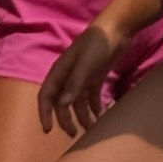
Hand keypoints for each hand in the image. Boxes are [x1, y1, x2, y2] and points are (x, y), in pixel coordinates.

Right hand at [40, 5, 136, 134]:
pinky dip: (96, 107)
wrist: (118, 28)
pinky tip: (102, 116)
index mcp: (60, 71)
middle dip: (66, 119)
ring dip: (82, 116)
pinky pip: (92, 97)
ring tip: (91, 129)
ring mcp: (82, 77)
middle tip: (74, 134)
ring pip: (78, 102)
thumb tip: (62, 106)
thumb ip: (74, 84)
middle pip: (62, 103)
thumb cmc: (98, 43)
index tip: (48, 130)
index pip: (46, 96)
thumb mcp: (85, 64)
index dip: (44, 113)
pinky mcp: (96, 77)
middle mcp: (68, 76)